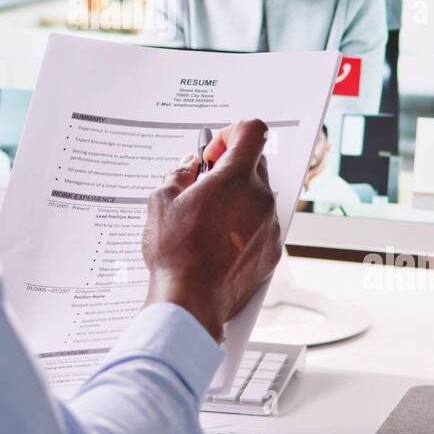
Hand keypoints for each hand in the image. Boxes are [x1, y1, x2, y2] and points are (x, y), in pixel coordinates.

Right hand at [141, 119, 281, 343]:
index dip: (231, 134)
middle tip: (202, 185)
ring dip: (236, 198)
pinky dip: (244, 226)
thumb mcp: (162, 201)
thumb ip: (178, 174)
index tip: (212, 153)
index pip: (252, 132)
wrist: (191, 301)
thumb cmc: (176, 253)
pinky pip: (261, 226)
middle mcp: (260, 199)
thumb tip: (188, 168)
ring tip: (206, 219)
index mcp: (236, 178)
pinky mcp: (271, 252)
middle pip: (256, 164)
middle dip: (230, 167)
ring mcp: (269, 226)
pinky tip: (217, 241)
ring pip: (258, 197)